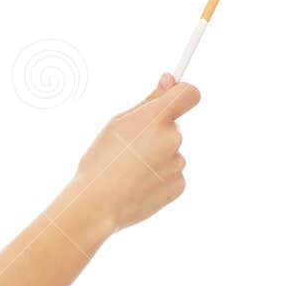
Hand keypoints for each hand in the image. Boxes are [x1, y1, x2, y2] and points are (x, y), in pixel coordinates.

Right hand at [70, 73, 201, 237]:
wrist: (96, 205)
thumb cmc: (101, 161)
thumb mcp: (118, 123)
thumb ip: (149, 100)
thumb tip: (170, 80)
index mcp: (157, 118)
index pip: (189, 94)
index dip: (183, 93)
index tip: (174, 96)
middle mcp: (173, 138)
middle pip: (174, 126)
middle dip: (157, 132)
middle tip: (131, 148)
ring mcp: (178, 163)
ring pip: (171, 151)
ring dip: (158, 156)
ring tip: (130, 171)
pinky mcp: (179, 185)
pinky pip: (172, 172)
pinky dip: (160, 176)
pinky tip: (138, 184)